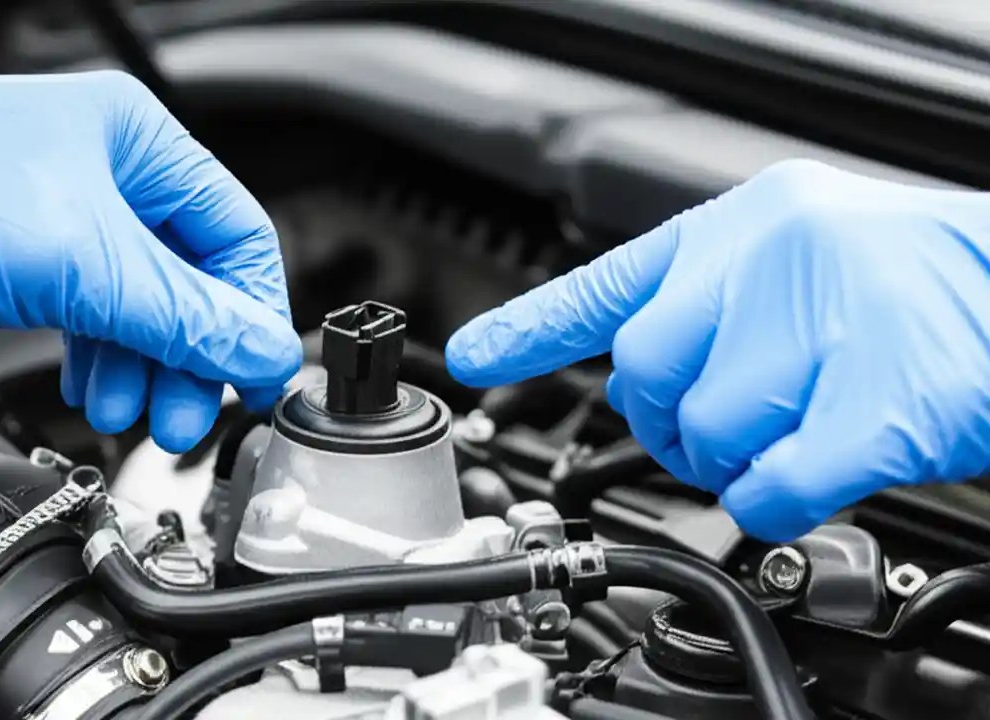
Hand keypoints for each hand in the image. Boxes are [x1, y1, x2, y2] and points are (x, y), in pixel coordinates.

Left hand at [0, 49, 300, 450]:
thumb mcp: (79, 264)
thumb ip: (182, 316)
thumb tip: (261, 350)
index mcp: (141, 143)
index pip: (237, 237)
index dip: (251, 317)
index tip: (254, 379)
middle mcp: (111, 172)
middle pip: (191, 280)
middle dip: (189, 355)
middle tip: (182, 416)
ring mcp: (66, 214)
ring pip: (140, 305)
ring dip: (142, 367)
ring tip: (123, 411)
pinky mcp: (26, 255)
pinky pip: (93, 313)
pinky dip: (100, 357)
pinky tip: (88, 387)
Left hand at [446, 159, 989, 540]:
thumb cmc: (922, 291)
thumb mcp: (804, 263)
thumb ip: (715, 310)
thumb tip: (644, 384)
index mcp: (746, 226)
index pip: (609, 283)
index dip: (529, 327)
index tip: (471, 356)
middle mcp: (773, 260)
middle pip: (642, 373)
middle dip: (664, 425)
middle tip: (710, 433)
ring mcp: (825, 325)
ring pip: (703, 435)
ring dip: (733, 461)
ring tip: (791, 435)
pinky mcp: (876, 403)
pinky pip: (770, 485)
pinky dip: (773, 500)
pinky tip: (811, 471)